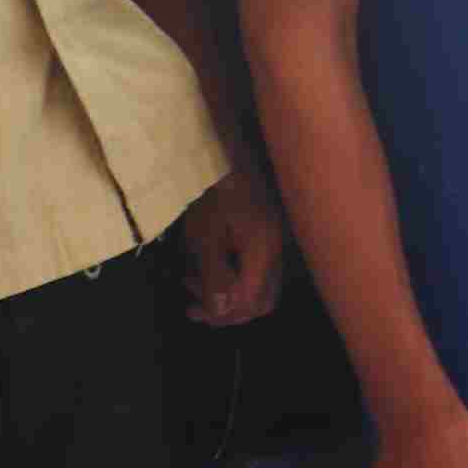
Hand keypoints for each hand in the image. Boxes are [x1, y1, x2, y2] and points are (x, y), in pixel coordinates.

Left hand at [177, 156, 287, 326]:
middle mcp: (275, 252)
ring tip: (193, 282)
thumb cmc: (213, 193)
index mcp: (262, 254)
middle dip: (227, 310)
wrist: (227, 153)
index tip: (191, 309)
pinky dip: (233, 277)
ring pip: (260, 286)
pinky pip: (256, 269)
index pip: (250, 301)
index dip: (222, 313)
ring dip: (228, 294)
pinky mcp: (267, 234)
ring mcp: (274, 243)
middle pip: (262, 300)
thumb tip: (221, 311)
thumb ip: (214, 276)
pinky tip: (209, 265)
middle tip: (192, 305)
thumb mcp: (205, 236)